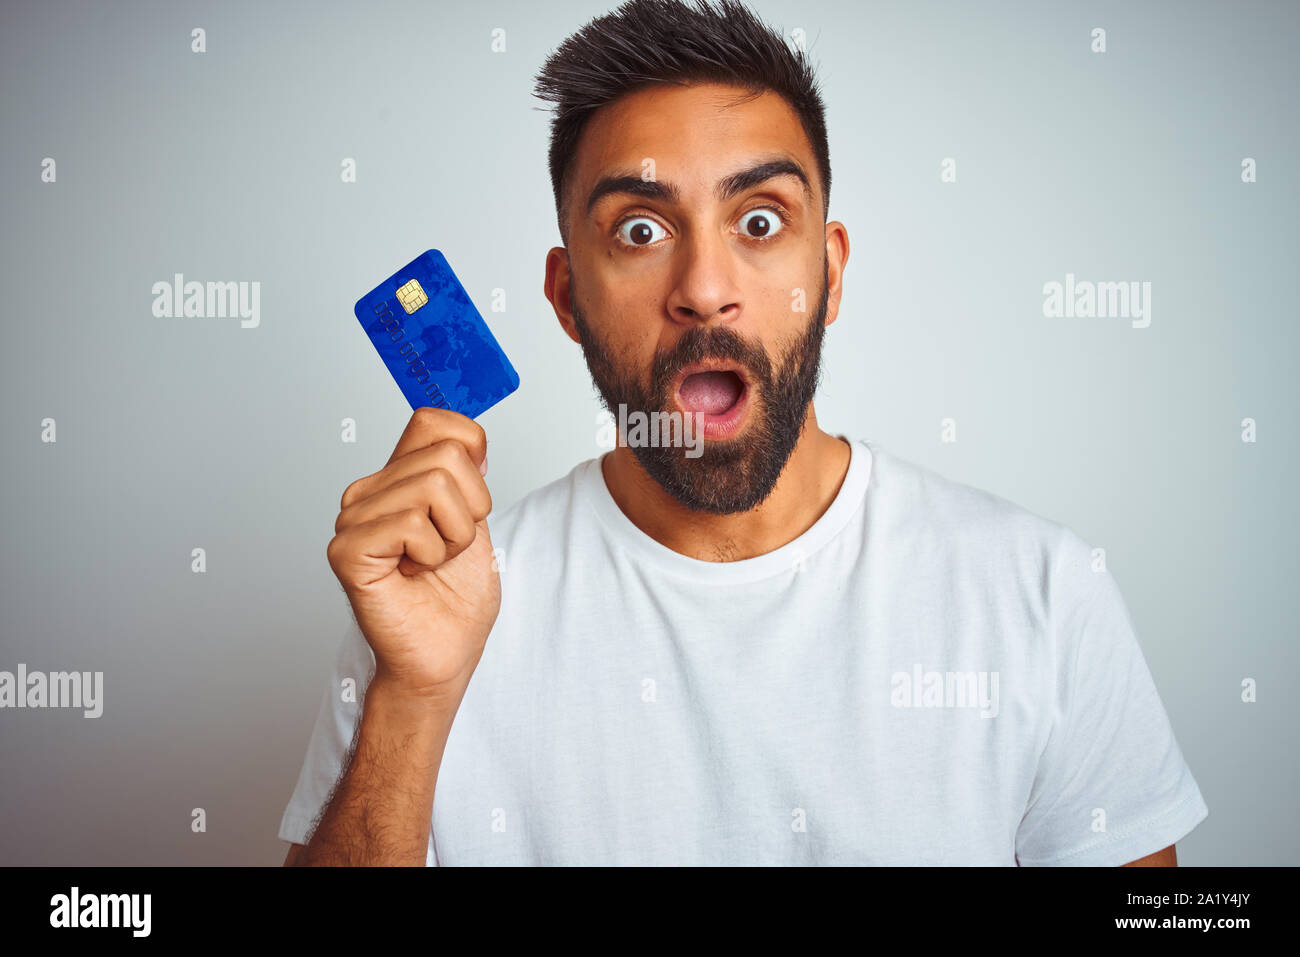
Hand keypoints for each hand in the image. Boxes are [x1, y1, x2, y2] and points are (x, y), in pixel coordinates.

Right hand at [326, 407, 499, 699]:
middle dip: (470, 510)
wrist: (441, 658)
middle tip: (448, 549)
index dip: (470, 451)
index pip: (432, 420)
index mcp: (397, 481)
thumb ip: (465, 480)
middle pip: (446, 454)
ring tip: (429, 564)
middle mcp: (369, 493)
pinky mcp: (348, 551)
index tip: (471, 501)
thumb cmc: (453, 602)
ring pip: (433, 485)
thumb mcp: (473, 526)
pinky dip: (430, 553)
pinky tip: (412, 575)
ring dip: (452, 537)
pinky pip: (410, 523)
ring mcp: (353, 520)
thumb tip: (469, 440)